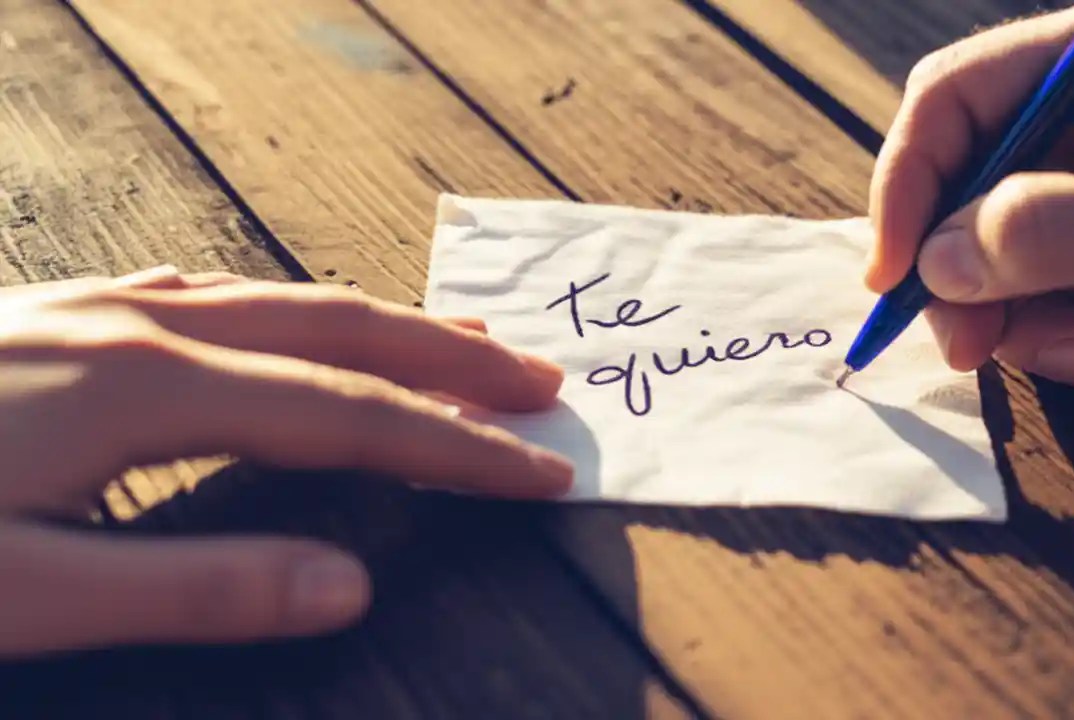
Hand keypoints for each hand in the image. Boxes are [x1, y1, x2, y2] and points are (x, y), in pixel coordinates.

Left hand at [0, 266, 571, 657]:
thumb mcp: (26, 594)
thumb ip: (194, 590)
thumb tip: (349, 588)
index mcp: (146, 386)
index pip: (349, 416)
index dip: (457, 445)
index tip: (541, 468)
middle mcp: (137, 324)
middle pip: (336, 330)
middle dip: (448, 360)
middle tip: (539, 381)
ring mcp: (95, 307)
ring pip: (277, 301)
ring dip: (380, 326)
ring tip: (453, 342)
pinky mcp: (56, 314)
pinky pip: (209, 295)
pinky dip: (286, 313)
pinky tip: (285, 318)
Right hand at [866, 1, 1073, 390]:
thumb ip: (1046, 234)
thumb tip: (932, 266)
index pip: (957, 96)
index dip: (908, 180)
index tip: (892, 272)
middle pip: (962, 189)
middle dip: (966, 277)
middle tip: (969, 349)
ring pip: (992, 260)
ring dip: (1031, 325)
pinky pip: (1041, 302)